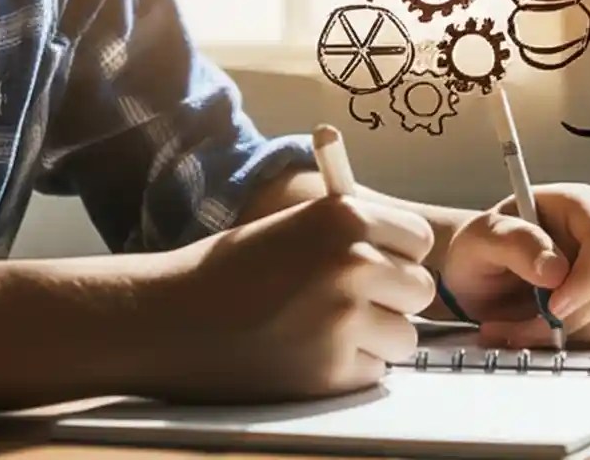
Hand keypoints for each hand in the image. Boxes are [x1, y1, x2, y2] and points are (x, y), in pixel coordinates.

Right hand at [140, 195, 434, 402]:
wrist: (168, 319)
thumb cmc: (229, 271)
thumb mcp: (293, 225)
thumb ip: (351, 232)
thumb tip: (411, 252)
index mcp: (344, 216)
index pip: (419, 240)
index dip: (398, 255)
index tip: (376, 265)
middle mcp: (352, 263)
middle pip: (420, 289)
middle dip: (392, 299)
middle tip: (348, 304)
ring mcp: (345, 319)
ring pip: (404, 337)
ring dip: (375, 339)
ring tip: (322, 330)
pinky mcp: (333, 370)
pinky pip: (374, 372)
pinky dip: (349, 370)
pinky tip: (305, 354)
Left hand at [438, 183, 589, 347]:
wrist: (477, 281)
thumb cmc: (480, 250)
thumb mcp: (480, 240)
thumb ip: (514, 243)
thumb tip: (556, 270)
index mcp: (579, 205)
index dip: (588, 277)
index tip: (552, 307)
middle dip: (573, 315)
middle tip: (519, 329)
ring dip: (565, 334)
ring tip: (513, 332)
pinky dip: (570, 345)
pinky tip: (534, 337)